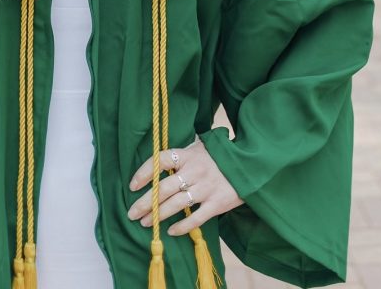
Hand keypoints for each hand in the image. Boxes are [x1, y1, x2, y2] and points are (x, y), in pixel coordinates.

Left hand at [127, 141, 243, 236]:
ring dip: (158, 215)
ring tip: (146, 223)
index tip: (133, 185)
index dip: (144, 172)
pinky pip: (196, 218)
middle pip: (164, 188)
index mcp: (187, 155)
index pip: (160, 160)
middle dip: (145, 202)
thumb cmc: (218, 156)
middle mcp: (194, 170)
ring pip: (176, 204)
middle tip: (132, 213)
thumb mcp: (199, 148)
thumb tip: (158, 165)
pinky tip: (171, 231)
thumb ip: (181, 156)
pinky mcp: (217, 203)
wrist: (249, 164)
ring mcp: (206, 188)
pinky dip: (182, 227)